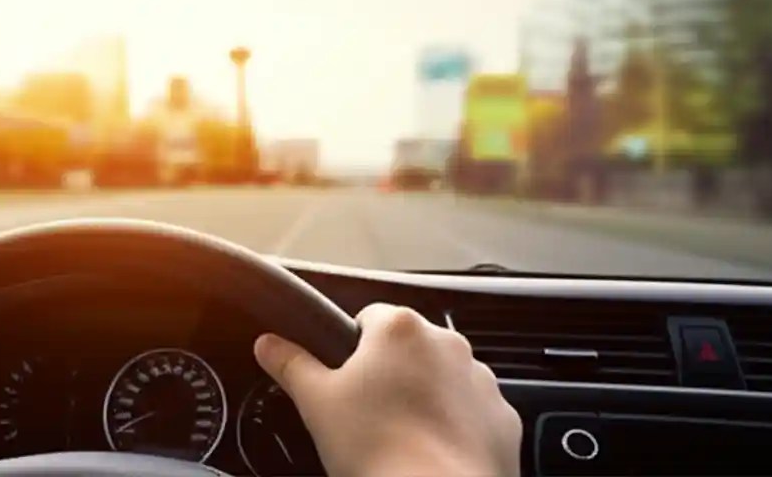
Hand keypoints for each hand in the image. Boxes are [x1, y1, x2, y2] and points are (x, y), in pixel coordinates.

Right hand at [254, 303, 520, 476]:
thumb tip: (268, 343)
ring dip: (426, 395)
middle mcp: (447, 343)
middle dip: (390, 372)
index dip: (350, 349)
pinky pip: (473, 412)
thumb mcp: (316, 402)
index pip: (367, 317)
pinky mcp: (504, 418)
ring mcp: (482, 380)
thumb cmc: (373, 447)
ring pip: (443, 378)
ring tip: (401, 437)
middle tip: (367, 413)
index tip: (344, 382)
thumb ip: (291, 364)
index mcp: (399, 328)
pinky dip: (456, 425)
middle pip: (408, 347)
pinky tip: (433, 453)